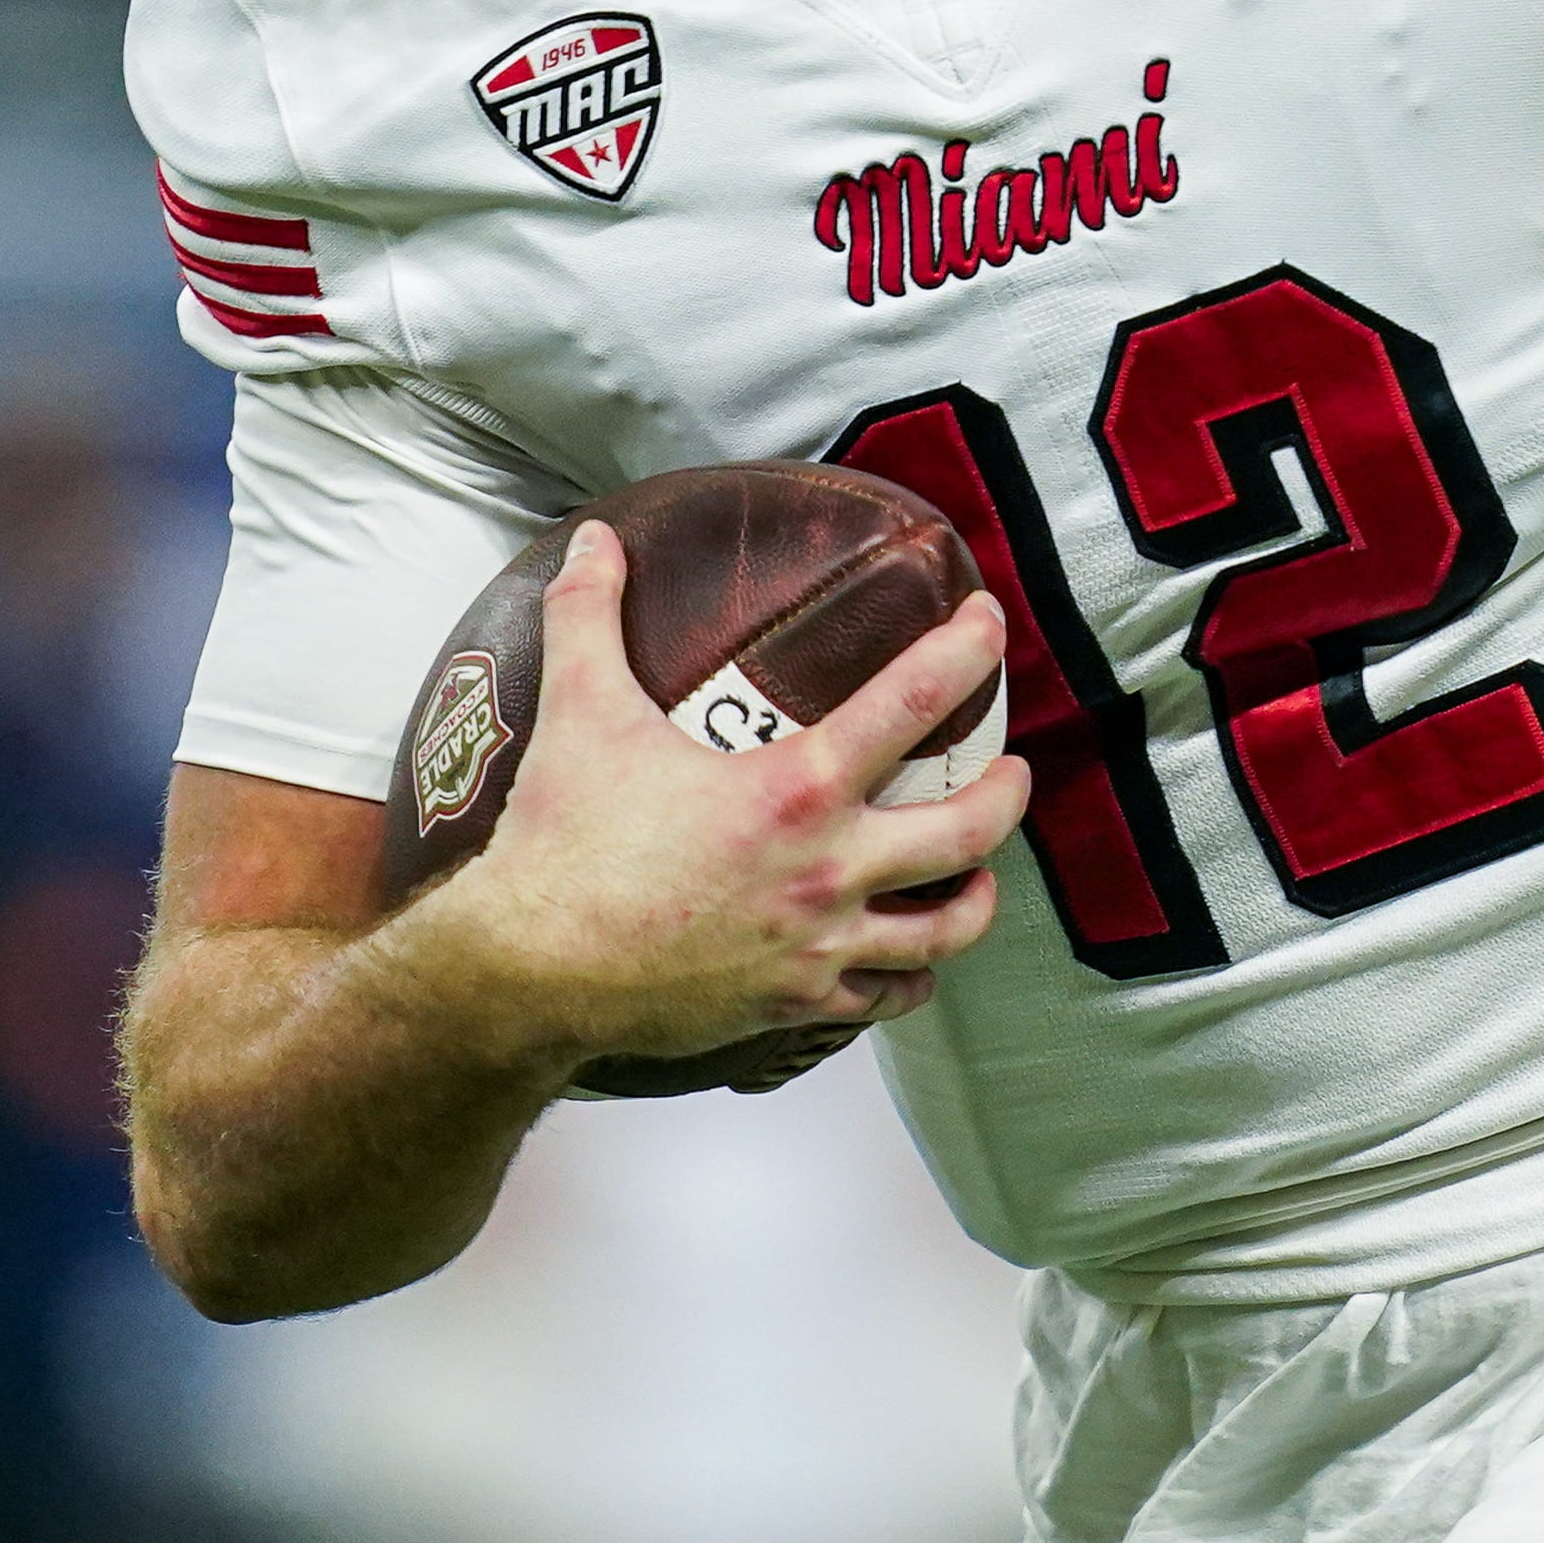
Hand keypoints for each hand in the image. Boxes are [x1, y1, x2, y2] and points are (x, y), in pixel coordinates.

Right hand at [376, 520, 1025, 1079]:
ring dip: (977, 893)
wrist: (533, 970)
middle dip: (1006, 792)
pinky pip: (888, 997)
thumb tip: (592, 539)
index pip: (909, 705)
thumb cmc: (562, 842)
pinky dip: (913, 976)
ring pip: (946, 928)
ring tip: (980, 870)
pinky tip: (913, 961)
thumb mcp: (580, 709)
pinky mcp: (795, 1004)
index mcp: (791, 791)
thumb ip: (590, 614)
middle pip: (967, 830)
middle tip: (1011, 767)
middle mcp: (826, 871)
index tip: (987, 628)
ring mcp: (819, 946)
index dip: (963, 655)